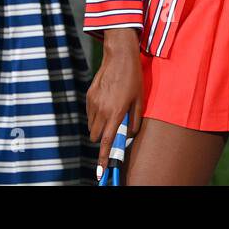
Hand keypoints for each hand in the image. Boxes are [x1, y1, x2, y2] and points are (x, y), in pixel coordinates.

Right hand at [87, 28, 142, 176]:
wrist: (119, 56)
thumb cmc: (133, 78)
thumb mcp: (140, 99)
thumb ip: (135, 119)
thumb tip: (130, 134)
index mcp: (116, 112)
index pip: (107, 141)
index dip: (104, 158)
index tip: (101, 172)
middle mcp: (102, 110)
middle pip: (96, 137)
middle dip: (103, 138)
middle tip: (113, 129)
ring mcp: (93, 103)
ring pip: (92, 126)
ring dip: (100, 127)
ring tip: (112, 112)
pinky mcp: (88, 97)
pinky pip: (90, 114)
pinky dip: (96, 115)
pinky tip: (106, 103)